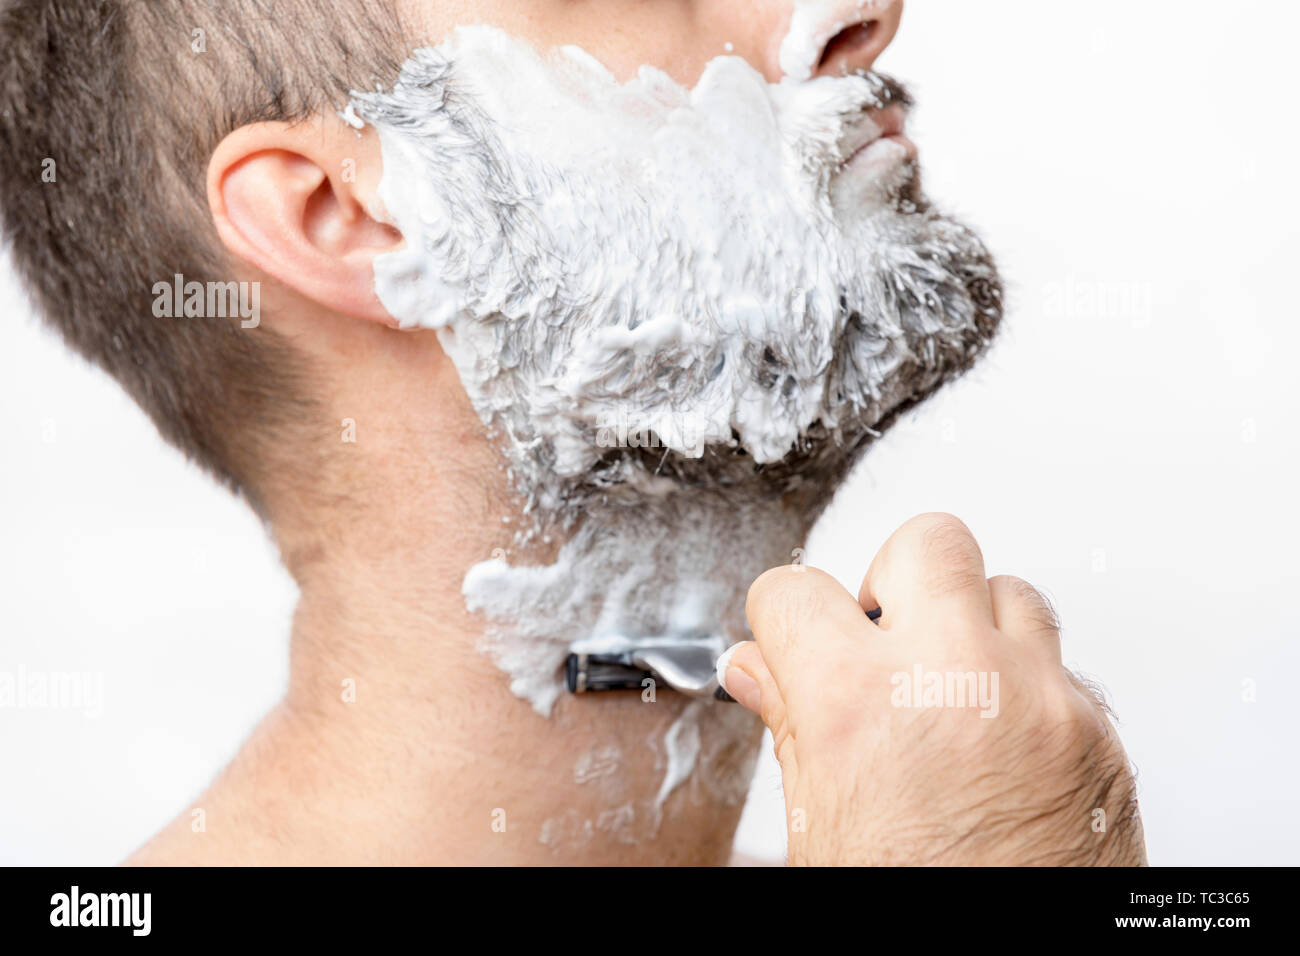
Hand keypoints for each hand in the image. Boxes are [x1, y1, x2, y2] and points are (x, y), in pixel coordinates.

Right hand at [719, 513, 1145, 865]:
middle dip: (890, 583)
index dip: (783, 619)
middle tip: (879, 639)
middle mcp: (955, 681)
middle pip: (925, 544)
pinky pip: (1058, 662)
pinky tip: (999, 736)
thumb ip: (790, 723)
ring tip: (947, 687)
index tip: (791, 637)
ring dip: (969, 624)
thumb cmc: (916, 906)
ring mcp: (1040, 700)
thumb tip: (756, 667)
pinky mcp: (1097, 731)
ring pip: (1006, 589)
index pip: (795, 591)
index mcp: (858, 705)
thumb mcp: (821, 828)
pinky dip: (1024, 682)